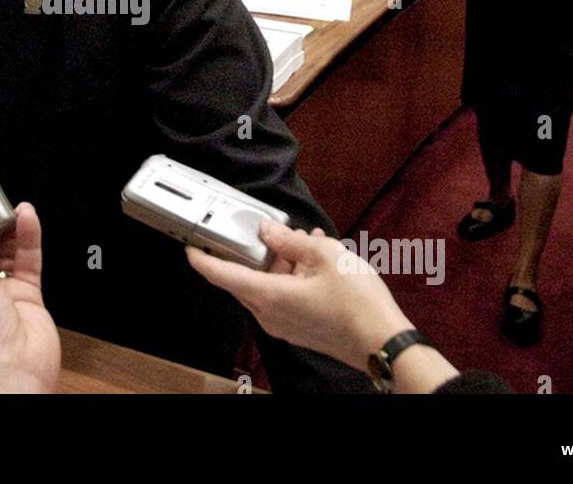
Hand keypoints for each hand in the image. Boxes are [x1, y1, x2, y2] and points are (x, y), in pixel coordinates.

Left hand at [186, 224, 412, 371]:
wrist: (382, 341)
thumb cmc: (357, 302)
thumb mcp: (324, 255)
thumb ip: (290, 240)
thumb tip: (268, 231)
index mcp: (267, 295)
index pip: (221, 275)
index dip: (202, 259)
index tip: (190, 246)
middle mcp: (269, 314)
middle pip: (244, 279)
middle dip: (252, 253)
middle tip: (264, 232)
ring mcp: (284, 325)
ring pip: (267, 287)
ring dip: (278, 263)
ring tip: (305, 241)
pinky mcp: (299, 328)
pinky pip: (283, 297)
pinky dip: (291, 277)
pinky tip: (315, 259)